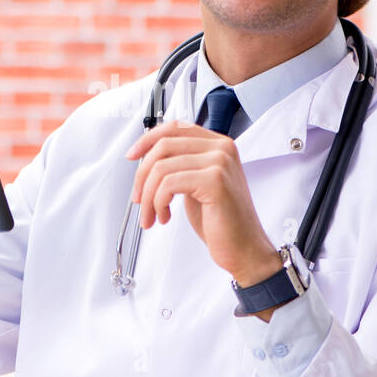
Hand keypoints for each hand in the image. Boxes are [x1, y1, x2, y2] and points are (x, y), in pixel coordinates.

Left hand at [125, 119, 281, 289]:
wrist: (244, 248)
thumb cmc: (222, 221)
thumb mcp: (197, 184)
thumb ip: (181, 165)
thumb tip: (147, 158)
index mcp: (218, 144)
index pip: (175, 128)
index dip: (148, 140)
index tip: (132, 157)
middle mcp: (221, 148)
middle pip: (164, 146)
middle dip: (142, 175)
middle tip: (138, 198)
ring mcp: (220, 162)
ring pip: (162, 167)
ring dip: (148, 196)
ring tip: (152, 215)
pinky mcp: (215, 180)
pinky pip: (169, 184)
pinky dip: (158, 202)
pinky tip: (164, 216)